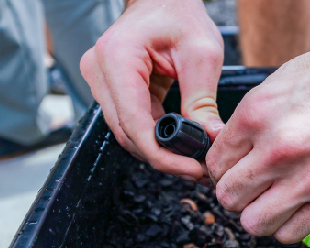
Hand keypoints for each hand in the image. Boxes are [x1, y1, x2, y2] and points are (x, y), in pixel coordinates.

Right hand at [80, 0, 223, 180]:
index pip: (133, 121)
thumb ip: (202, 99)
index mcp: (118, 58)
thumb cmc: (179, 14)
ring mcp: (100, 80)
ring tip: (191, 160)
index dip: (160, 153)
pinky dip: (154, 134)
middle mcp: (100, 71)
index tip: (189, 168)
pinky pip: (130, 120)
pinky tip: (177, 143)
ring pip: (126, 130)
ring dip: (157, 149)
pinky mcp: (110, 87)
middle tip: (196, 170)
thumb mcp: (201, 54)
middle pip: (126, 132)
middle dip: (162, 156)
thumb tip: (210, 139)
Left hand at [206, 24, 309, 243]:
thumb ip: (252, 120)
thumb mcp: (283, 82)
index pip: (215, 163)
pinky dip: (288, 225)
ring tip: (273, 197)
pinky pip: (292, 232)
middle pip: (229, 198)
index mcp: (259, 115)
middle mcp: (279, 150)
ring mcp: (309, 178)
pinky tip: (296, 205)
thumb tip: (233, 148)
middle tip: (251, 183)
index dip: (222, 167)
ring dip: (260, 214)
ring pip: (255, 223)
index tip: (234, 165)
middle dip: (236, 192)